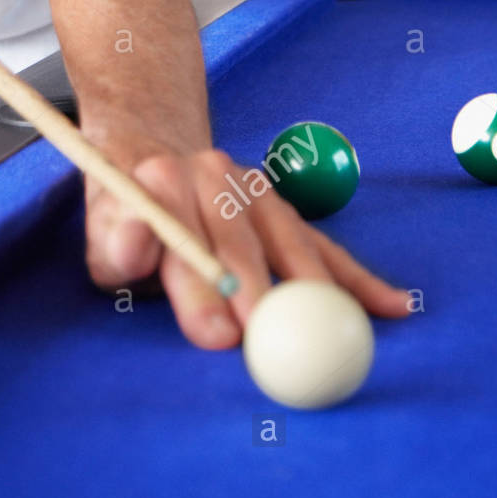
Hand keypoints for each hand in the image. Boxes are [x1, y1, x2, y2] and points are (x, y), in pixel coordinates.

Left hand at [84, 147, 410, 349]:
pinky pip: (324, 245)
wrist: (154, 156)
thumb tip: (135, 244)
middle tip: (269, 341)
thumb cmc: (127, 218)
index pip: (179, 233)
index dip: (199, 286)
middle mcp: (213, 172)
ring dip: (313, 289)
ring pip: (290, 241)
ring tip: (334, 332)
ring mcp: (255, 188)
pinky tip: (392, 305)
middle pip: (237, 239)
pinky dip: (358, 278)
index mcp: (162, 178)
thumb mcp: (104, 230)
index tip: (217, 334)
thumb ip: (117, 244)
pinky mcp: (285, 208)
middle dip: (256, 294)